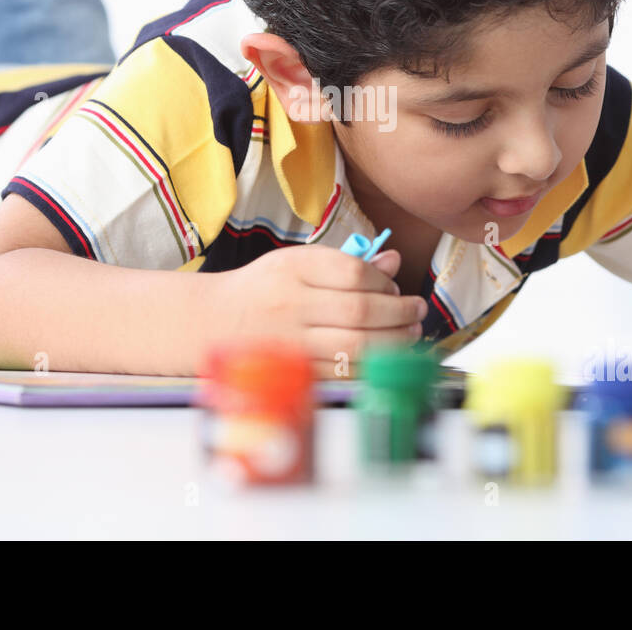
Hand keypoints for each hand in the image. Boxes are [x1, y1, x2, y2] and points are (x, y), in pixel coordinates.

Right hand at [211, 245, 426, 379]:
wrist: (213, 321)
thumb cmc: (266, 288)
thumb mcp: (300, 263)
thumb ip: (347, 263)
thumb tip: (394, 261)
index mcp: (292, 268)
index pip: (352, 273)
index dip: (383, 282)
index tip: (395, 287)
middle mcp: (290, 304)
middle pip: (361, 310)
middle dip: (400, 312)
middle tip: (417, 311)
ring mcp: (291, 342)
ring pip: (357, 345)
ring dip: (395, 340)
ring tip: (411, 333)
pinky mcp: (295, 371)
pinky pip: (344, 371)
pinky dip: (373, 365)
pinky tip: (387, 356)